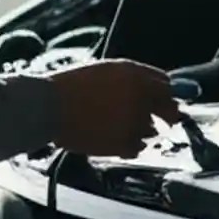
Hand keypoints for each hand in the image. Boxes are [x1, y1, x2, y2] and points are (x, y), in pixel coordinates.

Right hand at [47, 60, 181, 158]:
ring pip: (152, 131)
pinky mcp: (124, 143)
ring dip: (141, 131)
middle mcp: (140, 96)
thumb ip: (135, 78)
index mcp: (135, 74)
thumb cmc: (72, 86)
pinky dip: (129, 146)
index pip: (167, 85)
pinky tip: (112, 138)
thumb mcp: (106, 70)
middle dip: (167, 116)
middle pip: (170, 110)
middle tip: (164, 121)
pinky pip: (138, 148)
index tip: (163, 102)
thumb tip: (155, 89)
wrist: (48, 106)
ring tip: (115, 126)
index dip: (165, 95)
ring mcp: (134, 121)